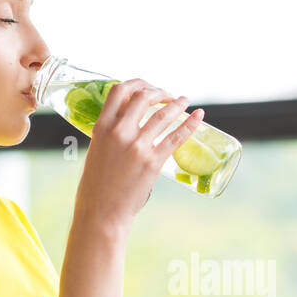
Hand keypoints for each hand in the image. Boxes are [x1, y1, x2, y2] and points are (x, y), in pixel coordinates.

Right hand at [73, 79, 204, 236]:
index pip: (120, 91)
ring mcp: (137, 146)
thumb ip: (110, 135)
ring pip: (162, 114)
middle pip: (143, 97)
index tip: (148, 87)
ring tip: (184, 101)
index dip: (137, 83)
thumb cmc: (97, 187)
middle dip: (159, 91)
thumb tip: (127, 125)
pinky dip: (190, 124)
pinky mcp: (152, 162)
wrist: (101, 214)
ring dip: (177, 104)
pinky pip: (175, 137)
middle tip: (167, 95)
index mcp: (102, 127)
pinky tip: (199, 117)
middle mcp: (119, 132)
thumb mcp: (97, 151)